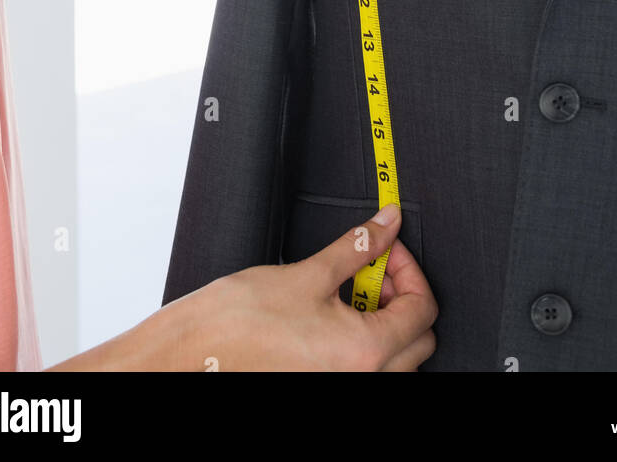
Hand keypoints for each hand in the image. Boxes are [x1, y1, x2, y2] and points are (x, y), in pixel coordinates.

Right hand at [174, 202, 437, 371]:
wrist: (193, 355)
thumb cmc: (238, 322)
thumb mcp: (309, 273)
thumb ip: (358, 248)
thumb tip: (387, 224)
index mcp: (365, 353)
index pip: (423, 310)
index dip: (409, 270)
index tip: (387, 249)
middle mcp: (363, 383)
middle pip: (418, 340)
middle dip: (400, 297)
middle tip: (369, 269)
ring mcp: (344, 392)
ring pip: (396, 362)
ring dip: (384, 324)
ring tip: (346, 294)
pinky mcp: (324, 391)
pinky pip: (367, 374)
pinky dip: (363, 347)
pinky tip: (333, 320)